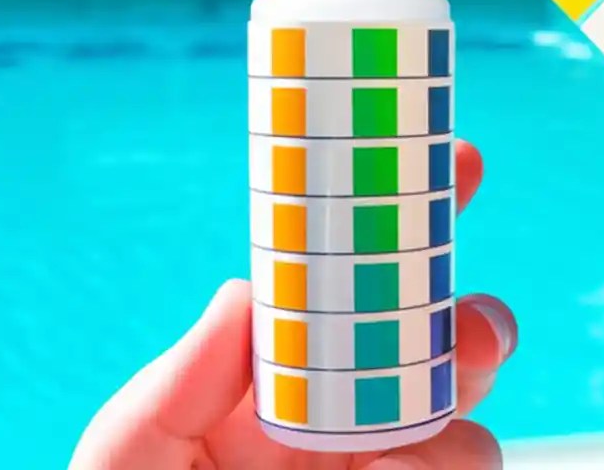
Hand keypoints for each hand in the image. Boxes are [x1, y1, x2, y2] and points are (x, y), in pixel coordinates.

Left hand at [70, 141, 515, 469]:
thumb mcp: (131, 458)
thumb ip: (179, 381)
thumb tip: (248, 291)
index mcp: (283, 391)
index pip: (359, 292)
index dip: (410, 222)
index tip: (451, 164)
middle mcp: (350, 434)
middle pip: (443, 353)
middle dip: (472, 324)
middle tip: (466, 330)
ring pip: (472, 433)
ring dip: (455, 425)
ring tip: (388, 461)